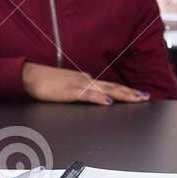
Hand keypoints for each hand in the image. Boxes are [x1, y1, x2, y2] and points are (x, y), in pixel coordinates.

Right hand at [22, 62, 149, 104]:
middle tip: (146, 96)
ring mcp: (79, 84)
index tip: (138, 94)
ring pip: (106, 90)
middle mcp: (86, 80)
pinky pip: (88, 95)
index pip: (109, 86)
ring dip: (123, 94)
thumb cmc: (45, 82)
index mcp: (85, 80)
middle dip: (131, 93)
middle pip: (113, 87)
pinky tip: (109, 101)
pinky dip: (100, 98)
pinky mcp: (70, 91)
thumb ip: (80, 87)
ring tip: (137, 98)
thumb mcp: (66, 85)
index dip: (125, 91)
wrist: (30, 76)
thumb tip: (91, 87)